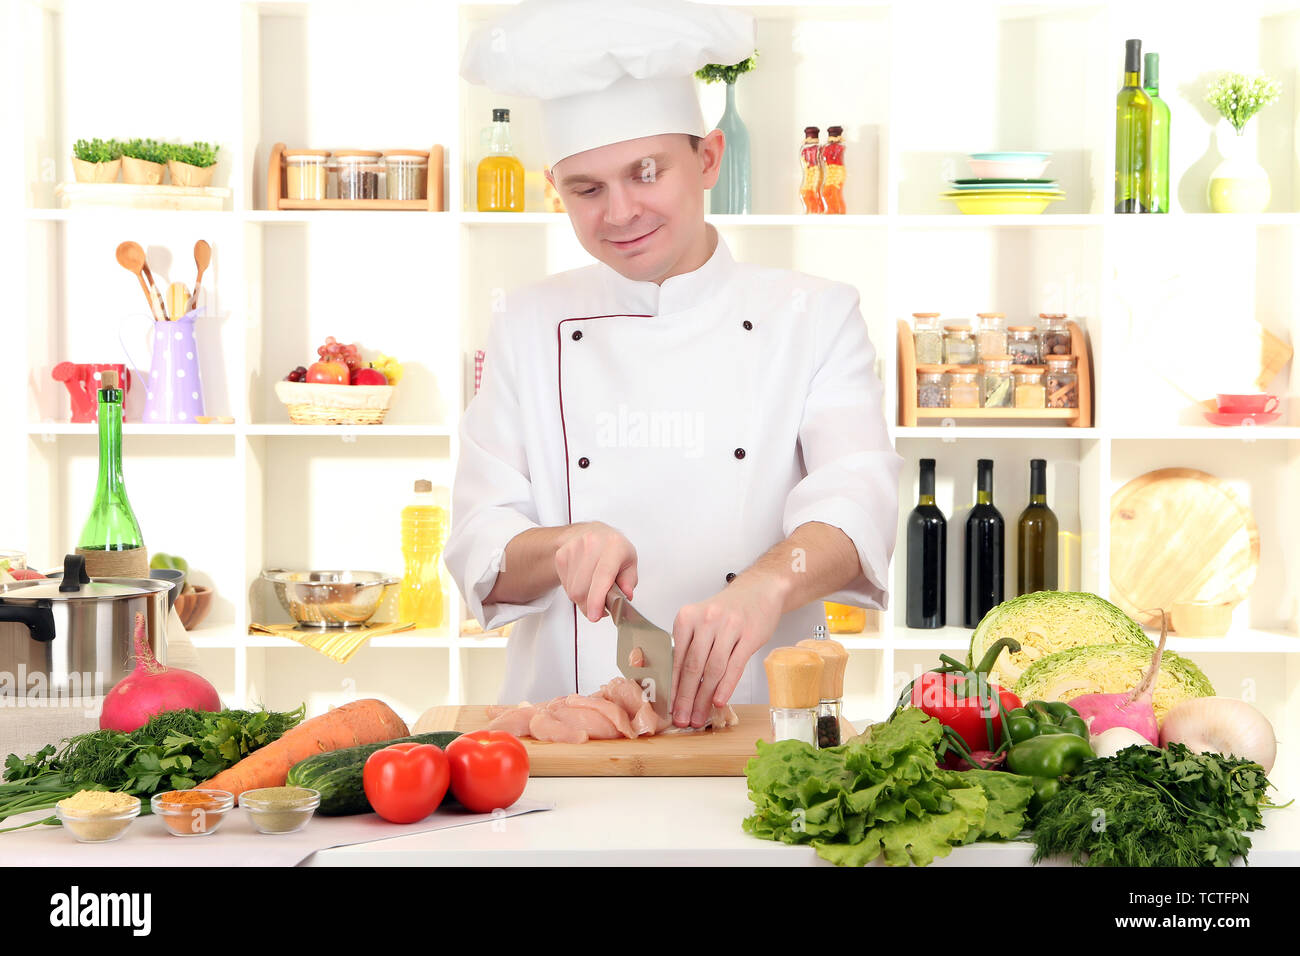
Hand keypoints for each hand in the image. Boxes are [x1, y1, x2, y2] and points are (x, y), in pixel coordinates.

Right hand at [553, 522, 637, 622]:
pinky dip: (575, 591)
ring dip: (583, 599)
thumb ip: (629, 581)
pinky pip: (566, 586)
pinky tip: (584, 582)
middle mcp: (592, 544)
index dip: (598, 598)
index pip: (603, 575)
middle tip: (599, 609)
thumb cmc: (612, 548)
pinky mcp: (561, 556)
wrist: (590, 532)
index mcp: (613, 545)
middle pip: (583, 588)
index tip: (596, 615)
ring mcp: (574, 549)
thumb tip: (625, 596)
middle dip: (590, 606)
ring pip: (573, 590)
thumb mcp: (629, 560)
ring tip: (593, 590)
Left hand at [669, 573, 785, 727]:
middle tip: (682, 719)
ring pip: (713, 669)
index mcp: (687, 618)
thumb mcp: (701, 621)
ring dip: (705, 698)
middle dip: (686, 698)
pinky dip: (726, 686)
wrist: (759, 591)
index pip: (676, 659)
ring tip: (700, 717)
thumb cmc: (727, 611)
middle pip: (692, 667)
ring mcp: (729, 627)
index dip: (672, 687)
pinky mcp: (750, 634)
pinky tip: (719, 701)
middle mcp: (706, 620)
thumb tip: (677, 685)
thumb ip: (690, 647)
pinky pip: (735, 665)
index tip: (669, 707)